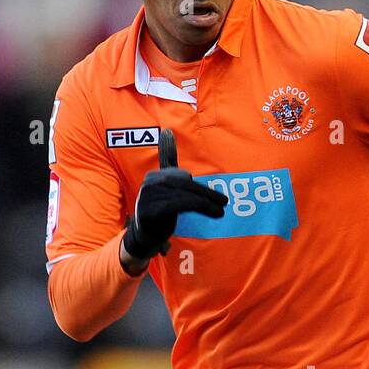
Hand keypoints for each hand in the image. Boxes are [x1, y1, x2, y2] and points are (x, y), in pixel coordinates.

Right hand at [122, 129, 225, 262]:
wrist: (143, 237)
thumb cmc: (158, 211)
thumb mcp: (165, 187)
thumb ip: (167, 161)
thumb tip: (168, 131)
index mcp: (154, 175)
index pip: (183, 178)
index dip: (201, 190)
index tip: (219, 200)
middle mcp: (151, 183)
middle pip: (186, 185)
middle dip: (207, 194)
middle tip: (224, 202)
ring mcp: (150, 196)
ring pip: (187, 195)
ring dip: (207, 203)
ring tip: (221, 210)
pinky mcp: (153, 210)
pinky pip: (182, 204)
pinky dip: (201, 207)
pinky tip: (214, 213)